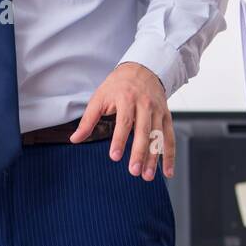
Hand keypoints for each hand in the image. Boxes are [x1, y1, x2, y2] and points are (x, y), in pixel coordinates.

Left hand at [71, 61, 174, 180]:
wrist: (143, 69)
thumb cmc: (118, 85)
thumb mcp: (100, 97)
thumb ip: (88, 120)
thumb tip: (75, 139)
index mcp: (127, 99)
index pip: (124, 122)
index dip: (119, 140)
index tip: (115, 156)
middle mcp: (145, 105)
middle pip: (144, 131)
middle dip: (139, 152)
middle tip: (134, 171)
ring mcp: (158, 111)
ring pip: (158, 137)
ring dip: (154, 158)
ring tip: (147, 175)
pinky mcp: (167, 116)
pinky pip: (170, 137)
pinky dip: (170, 155)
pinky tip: (167, 172)